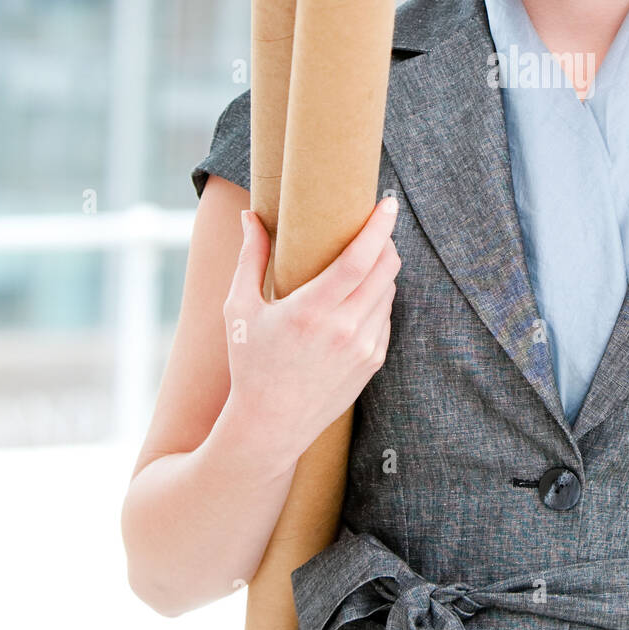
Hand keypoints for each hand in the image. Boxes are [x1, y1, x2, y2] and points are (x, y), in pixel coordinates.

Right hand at [222, 198, 400, 466]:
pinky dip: (378, 298)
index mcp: (312, 311)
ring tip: (362, 259)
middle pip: (385, 268)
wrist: (271, 425)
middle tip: (373, 225)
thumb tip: (249, 216)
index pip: (360, 259)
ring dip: (382, 268)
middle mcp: (345, 329)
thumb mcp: (240, 310)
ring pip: (388, 290)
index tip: (387, 204)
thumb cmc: (250, 364)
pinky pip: (386, 316)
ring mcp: (364, 347)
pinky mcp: (373, 361)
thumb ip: (249, 258)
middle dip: (385, 241)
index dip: (378, 227)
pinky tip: (358, 296)